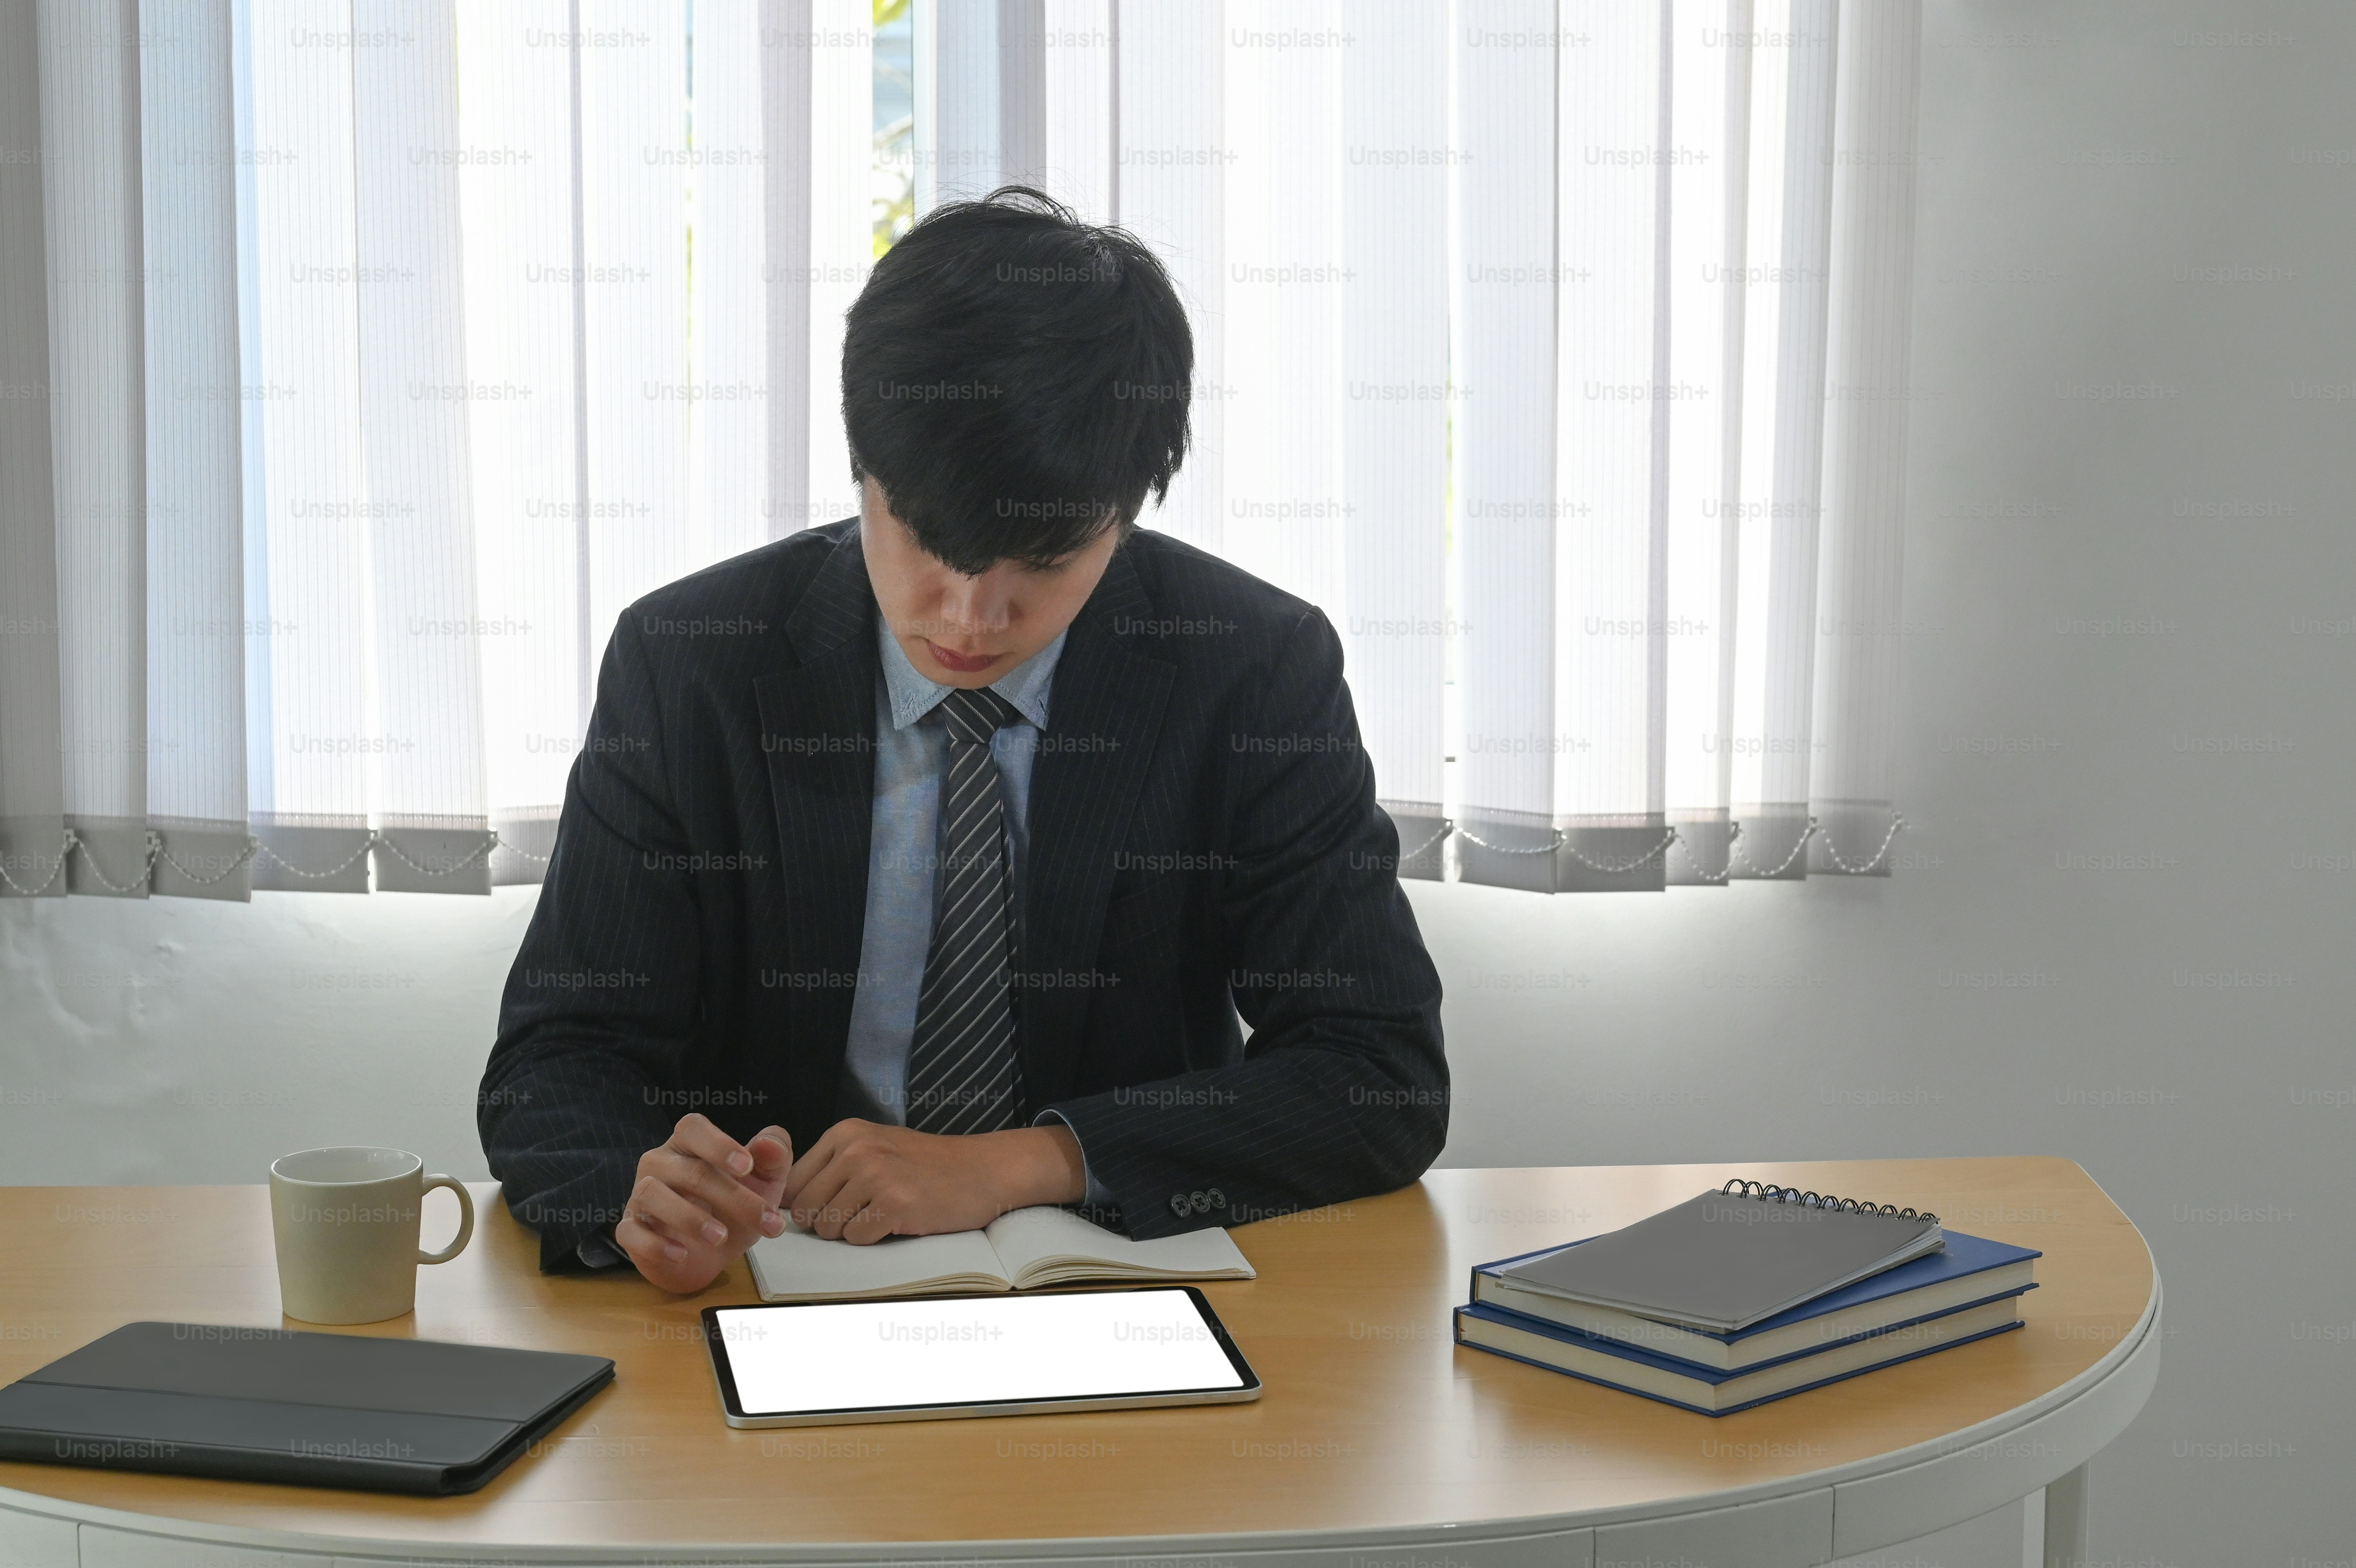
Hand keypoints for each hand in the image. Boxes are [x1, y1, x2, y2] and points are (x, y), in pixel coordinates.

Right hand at [616, 1114, 792, 1292]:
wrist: (708, 1256)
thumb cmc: (733, 1207)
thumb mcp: (764, 1184)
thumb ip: (773, 1159)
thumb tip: (770, 1145)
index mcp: (689, 1144)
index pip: (693, 1128)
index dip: (719, 1144)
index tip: (747, 1166)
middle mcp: (659, 1163)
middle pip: (691, 1172)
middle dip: (734, 1198)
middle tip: (768, 1223)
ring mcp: (640, 1196)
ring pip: (653, 1194)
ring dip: (690, 1218)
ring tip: (721, 1237)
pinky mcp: (629, 1230)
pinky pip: (632, 1232)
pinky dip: (655, 1244)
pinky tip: (681, 1254)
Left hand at [781, 1120, 1086, 1243]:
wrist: (984, 1169)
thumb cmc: (929, 1165)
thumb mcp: (876, 1148)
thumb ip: (833, 1168)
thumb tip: (786, 1205)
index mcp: (845, 1133)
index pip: (793, 1183)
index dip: (807, 1205)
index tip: (831, 1207)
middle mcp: (856, 1149)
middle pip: (807, 1210)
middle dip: (829, 1222)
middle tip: (864, 1212)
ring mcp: (875, 1175)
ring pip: (829, 1228)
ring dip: (853, 1231)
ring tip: (884, 1212)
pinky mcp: (895, 1203)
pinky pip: (858, 1239)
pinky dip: (875, 1238)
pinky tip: (900, 1220)